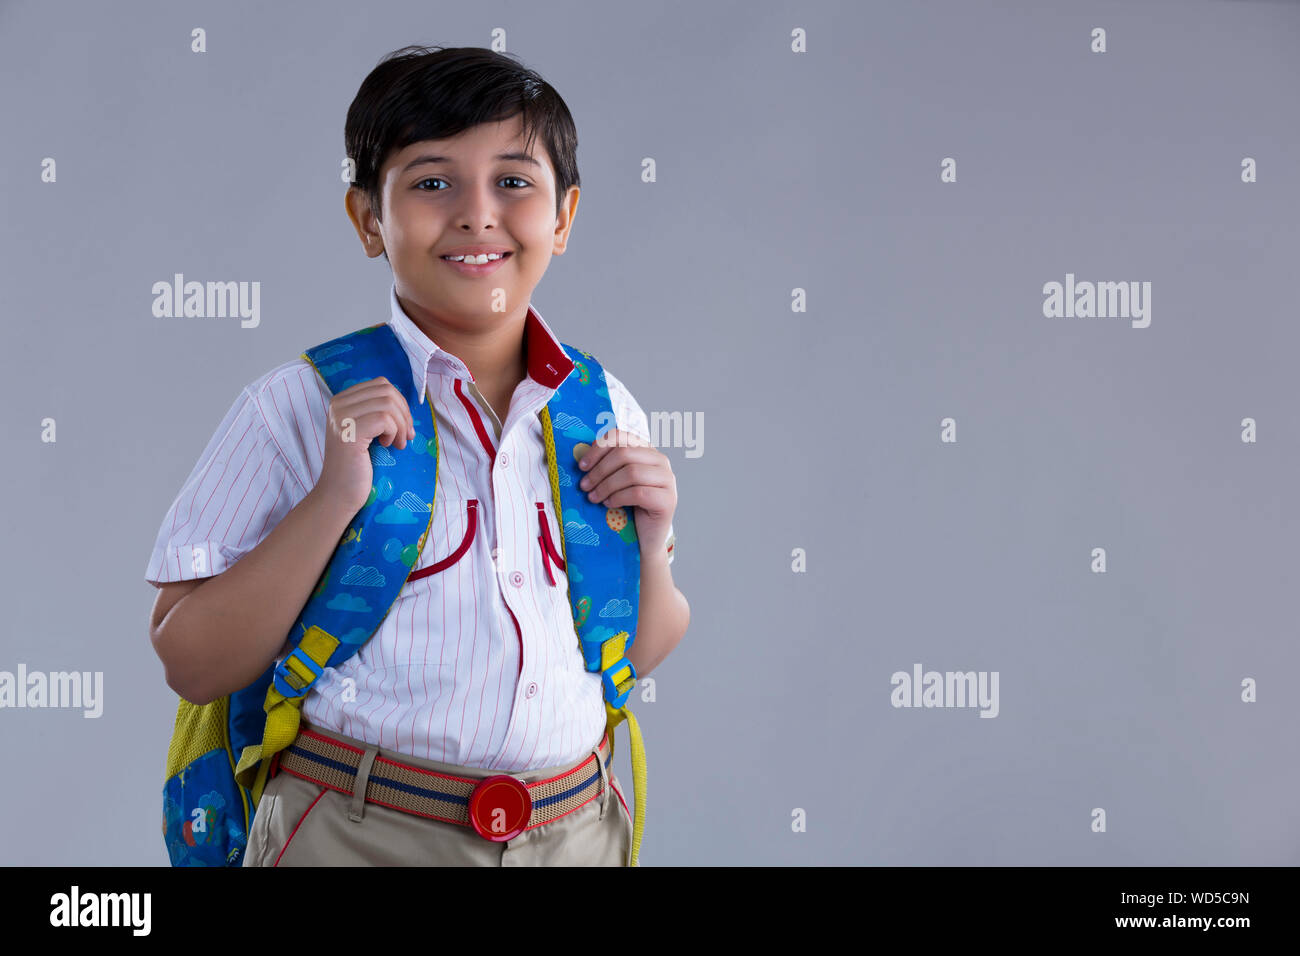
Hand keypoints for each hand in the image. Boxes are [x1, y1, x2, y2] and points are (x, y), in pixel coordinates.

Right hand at [315, 376, 415, 511]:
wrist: (339, 492)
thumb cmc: (357, 464)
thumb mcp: (366, 430)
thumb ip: (377, 412)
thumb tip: (405, 403)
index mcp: (341, 400)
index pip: (381, 384)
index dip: (400, 403)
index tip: (403, 426)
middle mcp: (338, 404)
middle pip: (387, 391)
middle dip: (404, 414)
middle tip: (405, 436)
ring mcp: (341, 417)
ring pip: (388, 404)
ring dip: (401, 425)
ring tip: (397, 443)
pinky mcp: (349, 432)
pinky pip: (385, 419)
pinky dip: (394, 432)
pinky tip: (387, 446)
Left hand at [577, 428, 675, 555]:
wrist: (644, 538)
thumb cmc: (627, 507)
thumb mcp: (615, 481)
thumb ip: (606, 465)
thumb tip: (581, 456)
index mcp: (646, 450)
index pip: (620, 436)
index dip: (598, 448)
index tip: (582, 466)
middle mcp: (660, 461)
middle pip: (624, 454)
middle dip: (599, 470)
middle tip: (584, 486)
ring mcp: (667, 480)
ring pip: (631, 472)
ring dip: (606, 485)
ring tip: (594, 497)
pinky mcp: (668, 500)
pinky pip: (638, 492)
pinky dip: (619, 498)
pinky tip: (609, 505)